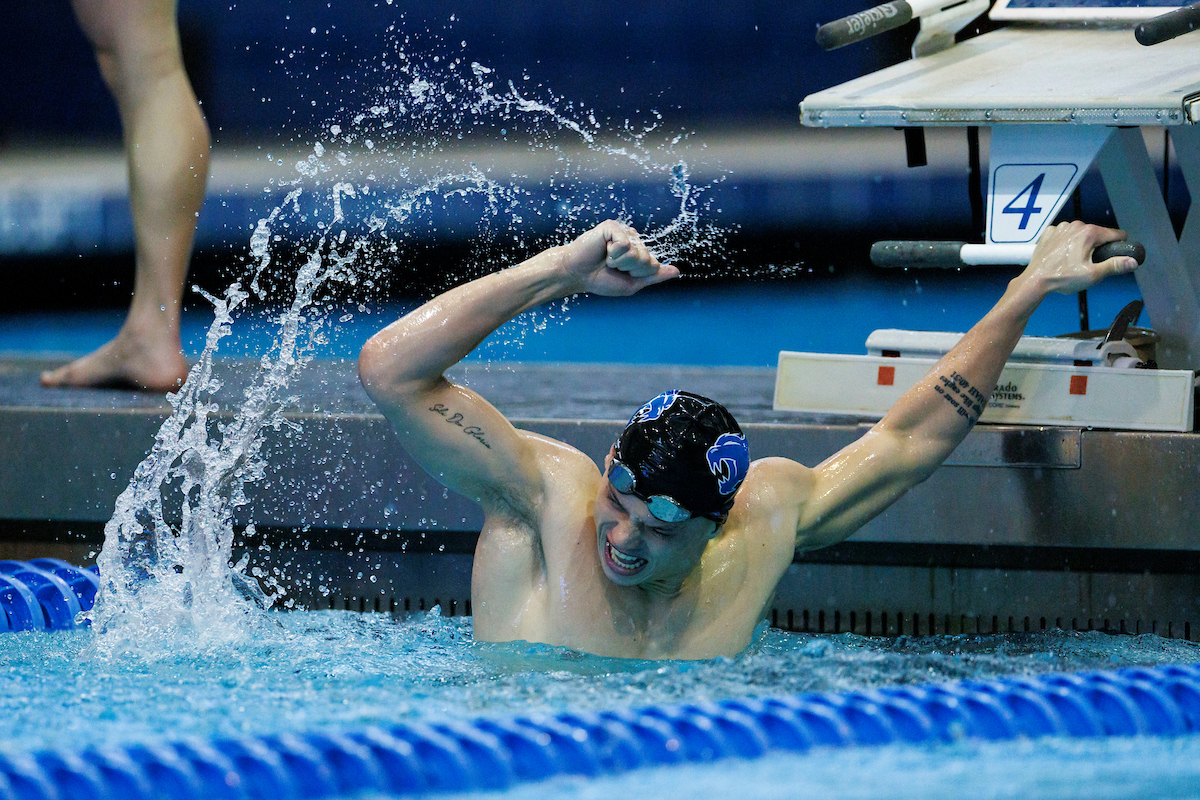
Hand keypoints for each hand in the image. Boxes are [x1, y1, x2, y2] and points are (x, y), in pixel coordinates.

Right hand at [556, 220, 679, 295]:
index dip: (637, 275)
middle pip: (647, 260)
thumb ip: (654, 276)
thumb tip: (677, 271)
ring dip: (620, 262)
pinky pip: (624, 245)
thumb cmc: (601, 279)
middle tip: (612, 266)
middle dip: (629, 269)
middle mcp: (634, 239)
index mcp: (639, 251)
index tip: (621, 273)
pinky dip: (613, 255)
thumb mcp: (633, 283)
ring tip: (606, 259)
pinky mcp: (612, 227)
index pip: (654, 266)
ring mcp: (624, 231)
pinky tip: (603, 251)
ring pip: (637, 253)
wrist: (577, 276)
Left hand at [1024, 221, 1138, 295]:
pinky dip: (1065, 243)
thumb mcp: (1093, 275)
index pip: (1116, 234)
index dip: (1119, 246)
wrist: (1035, 280)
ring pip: (1080, 234)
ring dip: (1081, 245)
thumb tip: (1133, 261)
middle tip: (1087, 264)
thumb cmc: (1063, 278)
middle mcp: (1076, 225)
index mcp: (1090, 232)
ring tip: (1072, 261)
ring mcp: (1061, 227)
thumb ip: (1115, 266)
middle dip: (1097, 248)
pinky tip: (1060, 256)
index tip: (1114, 257)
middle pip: (1098, 235)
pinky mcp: (1049, 232)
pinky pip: (1064, 235)